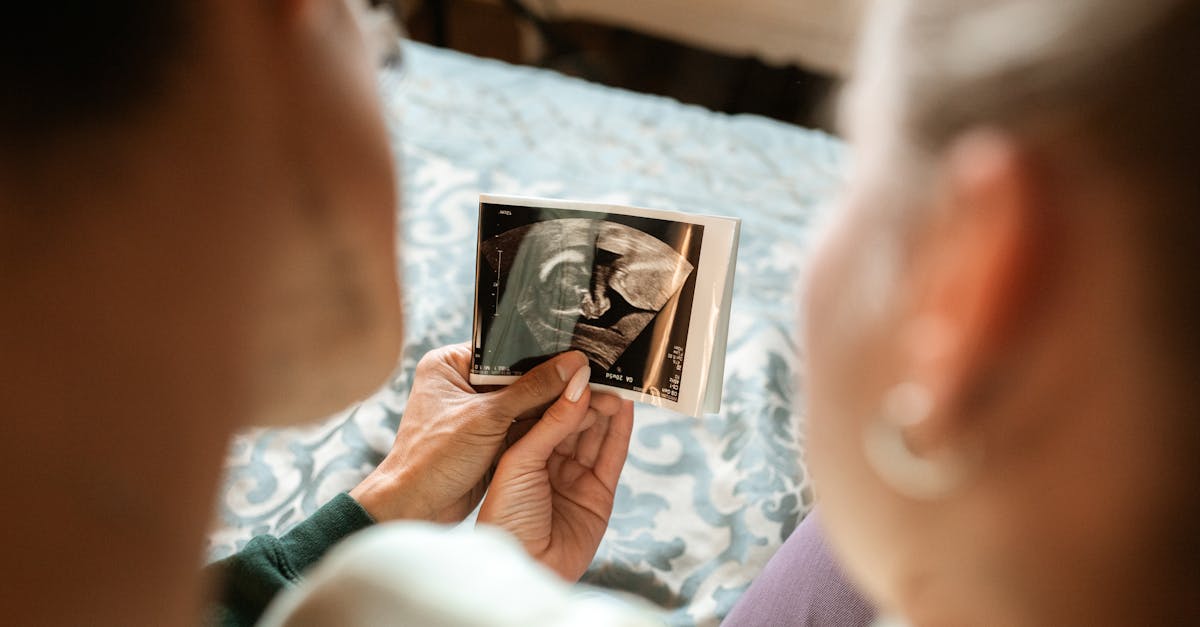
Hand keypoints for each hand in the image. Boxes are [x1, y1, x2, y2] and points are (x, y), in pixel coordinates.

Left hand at [350, 344, 602, 522]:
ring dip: (551, 405)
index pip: (505, 348)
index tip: (577, 351)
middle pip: (519, 374)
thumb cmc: (433, 458)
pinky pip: (522, 424)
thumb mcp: (487, 418)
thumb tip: (575, 364)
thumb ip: (533, 389)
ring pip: (524, 401)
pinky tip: (575, 421)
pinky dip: (542, 426)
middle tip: (592, 375)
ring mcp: (477, 411)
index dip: (541, 351)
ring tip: (592, 396)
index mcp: (450, 364)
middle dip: (551, 381)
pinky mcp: (488, 437)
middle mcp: (463, 382)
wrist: (414, 509)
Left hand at [478, 371, 634, 580]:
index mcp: (514, 448)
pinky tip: (624, 409)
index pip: (537, 403)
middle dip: (585, 392)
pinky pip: (610, 456)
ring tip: (616, 384)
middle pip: (568, 416)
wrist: (520, 569)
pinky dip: (618, 432)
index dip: (556, 382)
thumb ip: (550, 419)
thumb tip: (578, 381)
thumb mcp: (519, 458)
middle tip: (603, 369)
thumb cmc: (502, 515)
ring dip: (603, 408)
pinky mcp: (596, 494)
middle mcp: (541, 458)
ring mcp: (569, 476)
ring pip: (591, 432)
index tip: (575, 358)